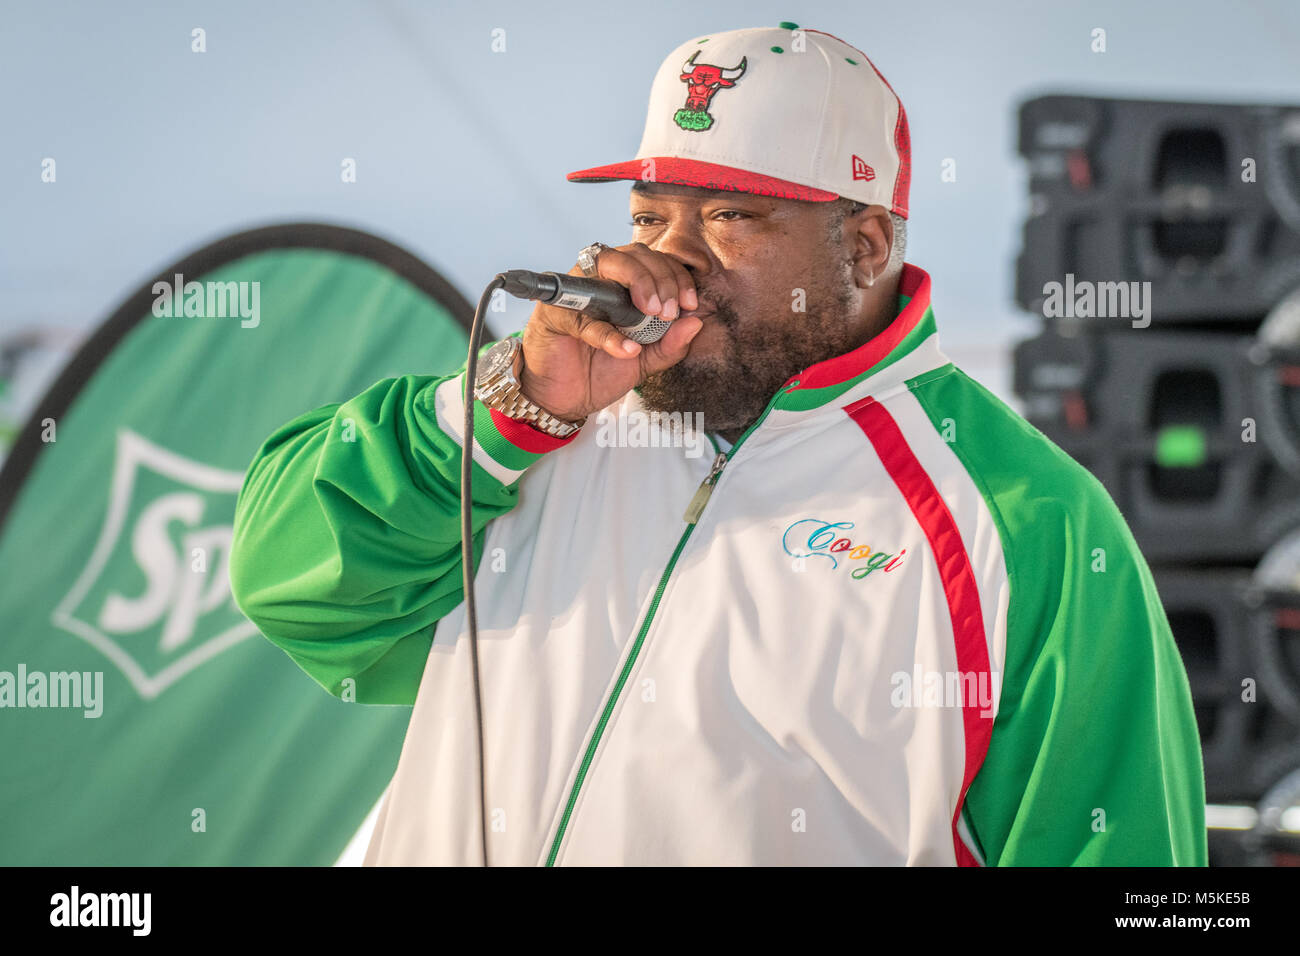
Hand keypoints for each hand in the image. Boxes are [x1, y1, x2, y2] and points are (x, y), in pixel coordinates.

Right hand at [517, 242, 704, 422]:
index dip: (677, 277)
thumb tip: (697, 322)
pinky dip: (609, 334)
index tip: (690, 305)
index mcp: (623, 285)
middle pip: (634, 253)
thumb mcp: (647, 361)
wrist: (565, 400)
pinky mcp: (554, 314)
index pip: (654, 262)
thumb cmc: (601, 371)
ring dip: (639, 282)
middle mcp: (599, 280)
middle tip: (671, 311)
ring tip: (654, 314)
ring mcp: (575, 293)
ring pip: (608, 262)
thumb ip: (671, 344)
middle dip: (662, 277)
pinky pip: (585, 316)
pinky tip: (627, 350)